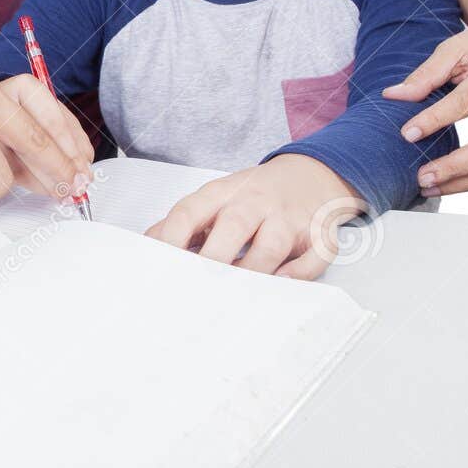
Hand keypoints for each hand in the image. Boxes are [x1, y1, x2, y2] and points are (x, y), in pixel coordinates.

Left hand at [145, 155, 361, 279]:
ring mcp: (289, 217)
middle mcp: (255, 202)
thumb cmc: (254, 194)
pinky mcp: (319, 233)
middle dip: (214, 258)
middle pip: (233, 226)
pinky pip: (314, 256)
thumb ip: (183, 222)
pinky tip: (281, 283)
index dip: (171, 238)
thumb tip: (147, 245)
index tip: (159, 266)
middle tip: (198, 287)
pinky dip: (299, 273)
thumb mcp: (216, 197)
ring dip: (254, 270)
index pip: (190, 211)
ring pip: (272, 245)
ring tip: (236, 293)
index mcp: (222, 193)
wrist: (312, 173)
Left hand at [382, 8, 467, 194]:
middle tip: (421, 177)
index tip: (407, 134)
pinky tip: (452, 181)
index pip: (467, 101)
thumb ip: (427, 73)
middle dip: (455, 168)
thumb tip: (393, 95)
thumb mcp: (458, 45)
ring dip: (465, 183)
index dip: (436, 120)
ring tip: (430, 186)